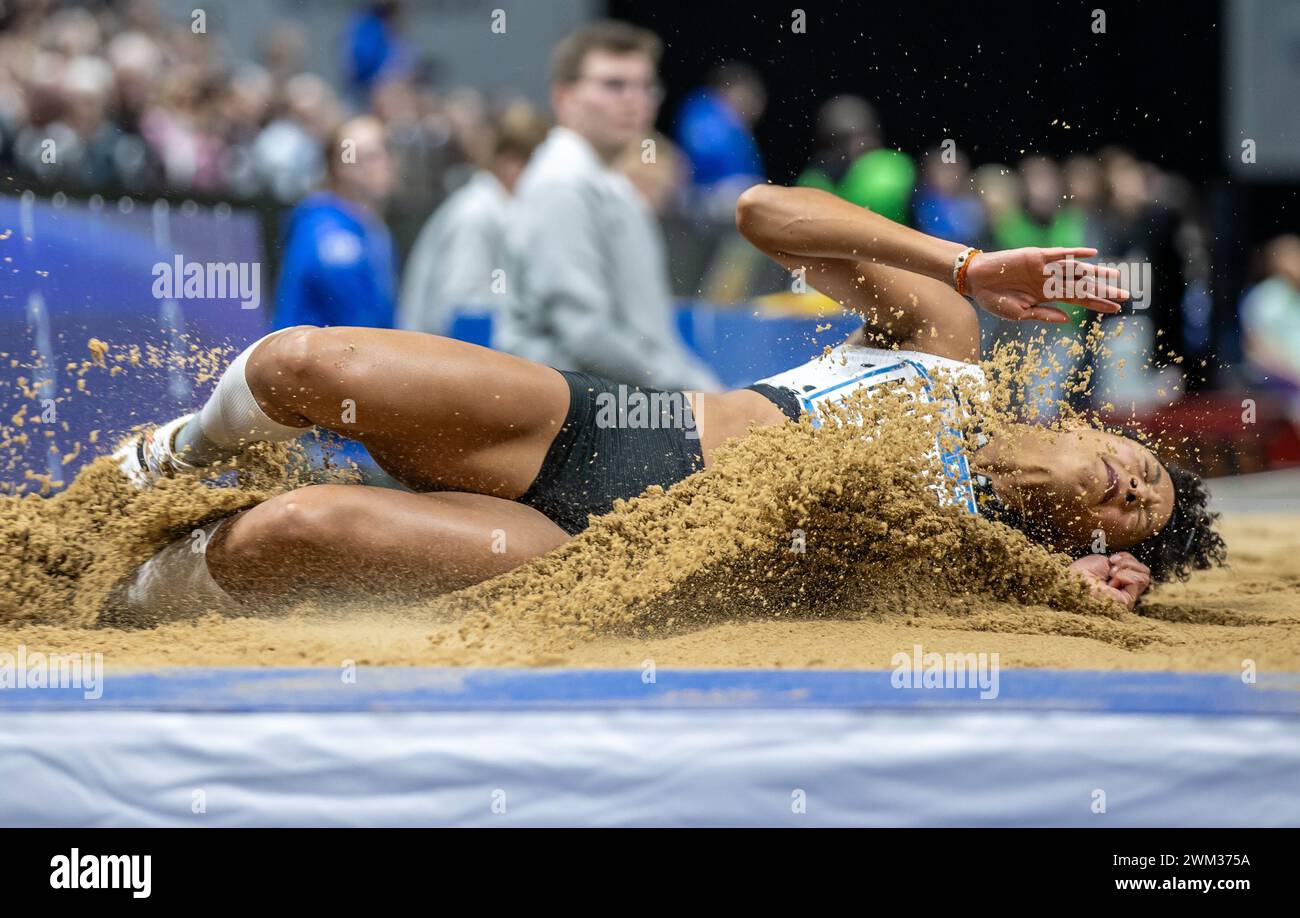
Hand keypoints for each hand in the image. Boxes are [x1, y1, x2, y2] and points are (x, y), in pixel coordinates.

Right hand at [964, 247, 1127, 322]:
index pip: (1079, 301)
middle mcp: (1051, 281)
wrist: (976, 280)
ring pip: (1077, 270)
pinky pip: (1061, 254)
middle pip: (1083, 286)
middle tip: (1126, 294)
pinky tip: (1092, 255)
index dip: (1098, 305)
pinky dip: (1076, 254)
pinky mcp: (1037, 256)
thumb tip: (1068, 319)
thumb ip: (1043, 315)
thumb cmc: (994, 299)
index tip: (1116, 310)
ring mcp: (1045, 268)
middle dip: (1104, 290)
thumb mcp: (1018, 314)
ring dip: (1096, 273)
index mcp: (1047, 296)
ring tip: (1115, 275)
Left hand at [1067, 551, 1151, 608]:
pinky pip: (1140, 580)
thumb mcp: (1102, 562)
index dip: (1126, 559)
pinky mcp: (1128, 602)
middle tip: (1112, 564)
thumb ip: (1121, 564)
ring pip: (1145, 575)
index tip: (1111, 559)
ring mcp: (1126, 598)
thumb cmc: (1080, 572)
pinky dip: (1125, 575)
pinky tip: (1112, 579)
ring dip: (1128, 567)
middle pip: (1143, 572)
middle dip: (1129, 562)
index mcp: (1115, 582)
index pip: (1135, 568)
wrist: (1070, 582)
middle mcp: (1122, 591)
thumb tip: (1132, 570)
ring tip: (1111, 572)